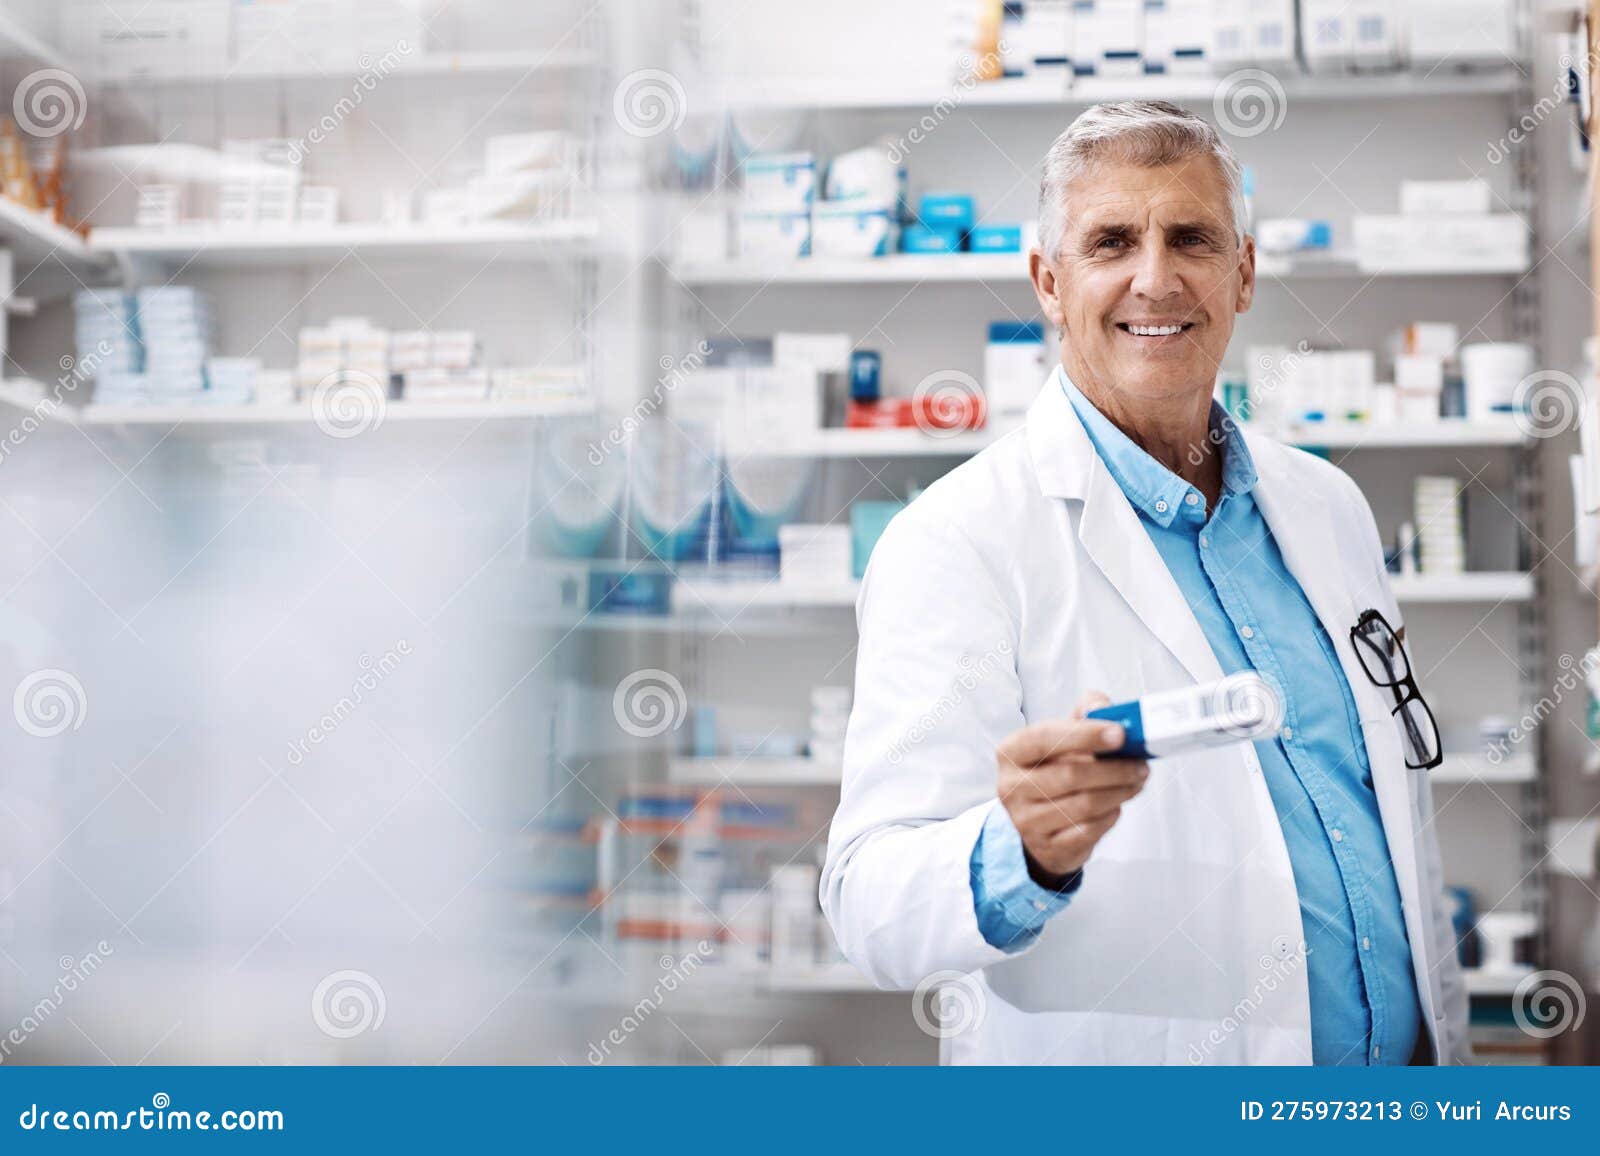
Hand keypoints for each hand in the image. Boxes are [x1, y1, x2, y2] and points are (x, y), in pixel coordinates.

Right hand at [995, 691, 1150, 887]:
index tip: (1120, 733)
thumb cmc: (1054, 770)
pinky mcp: (1047, 847)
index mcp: (1011, 752)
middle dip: (1113, 769)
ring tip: (1137, 780)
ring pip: (1084, 805)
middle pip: (1070, 775)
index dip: (1084, 734)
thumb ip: (1085, 714)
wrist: (1039, 821)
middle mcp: (1012, 787)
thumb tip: (1104, 706)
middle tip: (1141, 764)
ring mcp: (1026, 821)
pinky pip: (1089, 830)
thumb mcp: (1063, 737)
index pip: (1045, 738)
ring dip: (1119, 792)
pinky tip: (1118, 804)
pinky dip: (1110, 815)